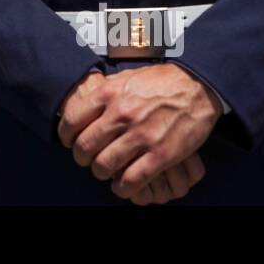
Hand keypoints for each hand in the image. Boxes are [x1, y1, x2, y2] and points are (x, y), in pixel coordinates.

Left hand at [60, 63, 220, 198]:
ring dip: (100, 173)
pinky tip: (122, 185)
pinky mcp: (160, 154)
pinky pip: (132, 179)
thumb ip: (106, 91)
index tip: (69, 142)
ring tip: (104, 172)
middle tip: (86, 160)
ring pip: (105, 165)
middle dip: (81, 158)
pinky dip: (123, 187)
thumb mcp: (127, 77)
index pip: (72, 120)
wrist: (197, 86)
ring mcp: (141, 136)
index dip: (65, 136)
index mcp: (109, 94)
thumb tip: (86, 101)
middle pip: (85, 147)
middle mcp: (121, 115)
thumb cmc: (162, 81)